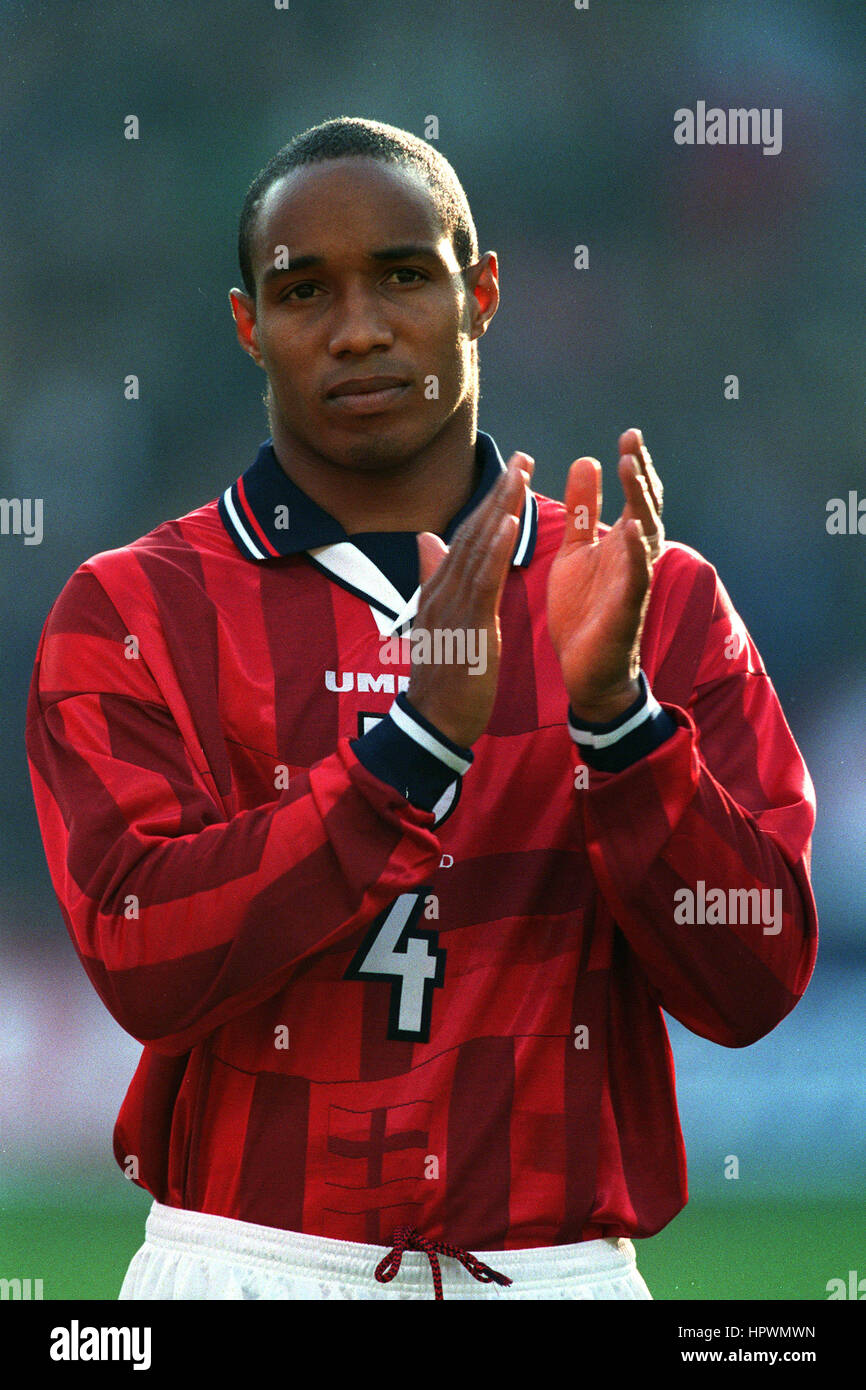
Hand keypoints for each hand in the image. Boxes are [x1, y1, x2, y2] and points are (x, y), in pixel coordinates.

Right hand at [407, 453, 533, 745]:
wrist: (434, 721)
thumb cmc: (442, 676)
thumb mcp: (438, 621)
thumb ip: (433, 577)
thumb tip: (426, 538)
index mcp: (441, 589)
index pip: (466, 536)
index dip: (488, 502)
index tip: (512, 472)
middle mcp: (444, 589)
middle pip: (472, 532)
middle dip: (499, 493)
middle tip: (523, 458)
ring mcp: (453, 605)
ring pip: (478, 547)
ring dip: (500, 508)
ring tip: (521, 475)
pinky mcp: (468, 624)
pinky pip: (482, 580)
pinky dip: (495, 549)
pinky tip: (510, 522)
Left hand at [547, 428, 663, 720]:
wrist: (584, 668)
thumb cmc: (584, 610)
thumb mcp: (576, 550)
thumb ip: (582, 509)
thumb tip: (588, 460)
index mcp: (620, 542)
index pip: (634, 497)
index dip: (635, 467)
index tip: (629, 435)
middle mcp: (634, 557)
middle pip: (645, 508)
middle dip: (640, 475)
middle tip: (631, 442)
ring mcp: (633, 582)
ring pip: (644, 536)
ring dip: (638, 502)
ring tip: (630, 469)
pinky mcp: (626, 609)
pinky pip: (636, 579)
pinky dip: (636, 555)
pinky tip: (630, 531)